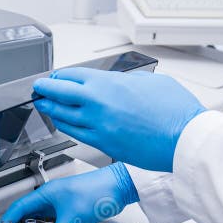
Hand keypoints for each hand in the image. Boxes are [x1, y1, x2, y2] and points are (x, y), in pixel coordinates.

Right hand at [1, 162, 138, 222]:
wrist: (118, 187)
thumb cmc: (97, 191)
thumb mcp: (73, 218)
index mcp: (46, 193)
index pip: (19, 206)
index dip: (9, 219)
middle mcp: (51, 196)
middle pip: (28, 212)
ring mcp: (60, 202)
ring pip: (41, 217)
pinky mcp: (70, 207)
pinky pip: (54, 220)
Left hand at [33, 68, 205, 171]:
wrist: (184, 140)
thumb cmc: (176, 111)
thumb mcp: (151, 81)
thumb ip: (127, 81)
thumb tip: (117, 83)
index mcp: (108, 85)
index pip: (71, 76)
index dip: (59, 76)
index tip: (54, 77)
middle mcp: (98, 105)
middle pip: (59, 95)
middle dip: (45, 91)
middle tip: (38, 89)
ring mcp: (99, 127)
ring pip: (64, 118)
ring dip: (52, 110)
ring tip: (46, 106)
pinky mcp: (104, 145)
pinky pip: (77, 134)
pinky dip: (67, 127)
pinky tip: (64, 124)